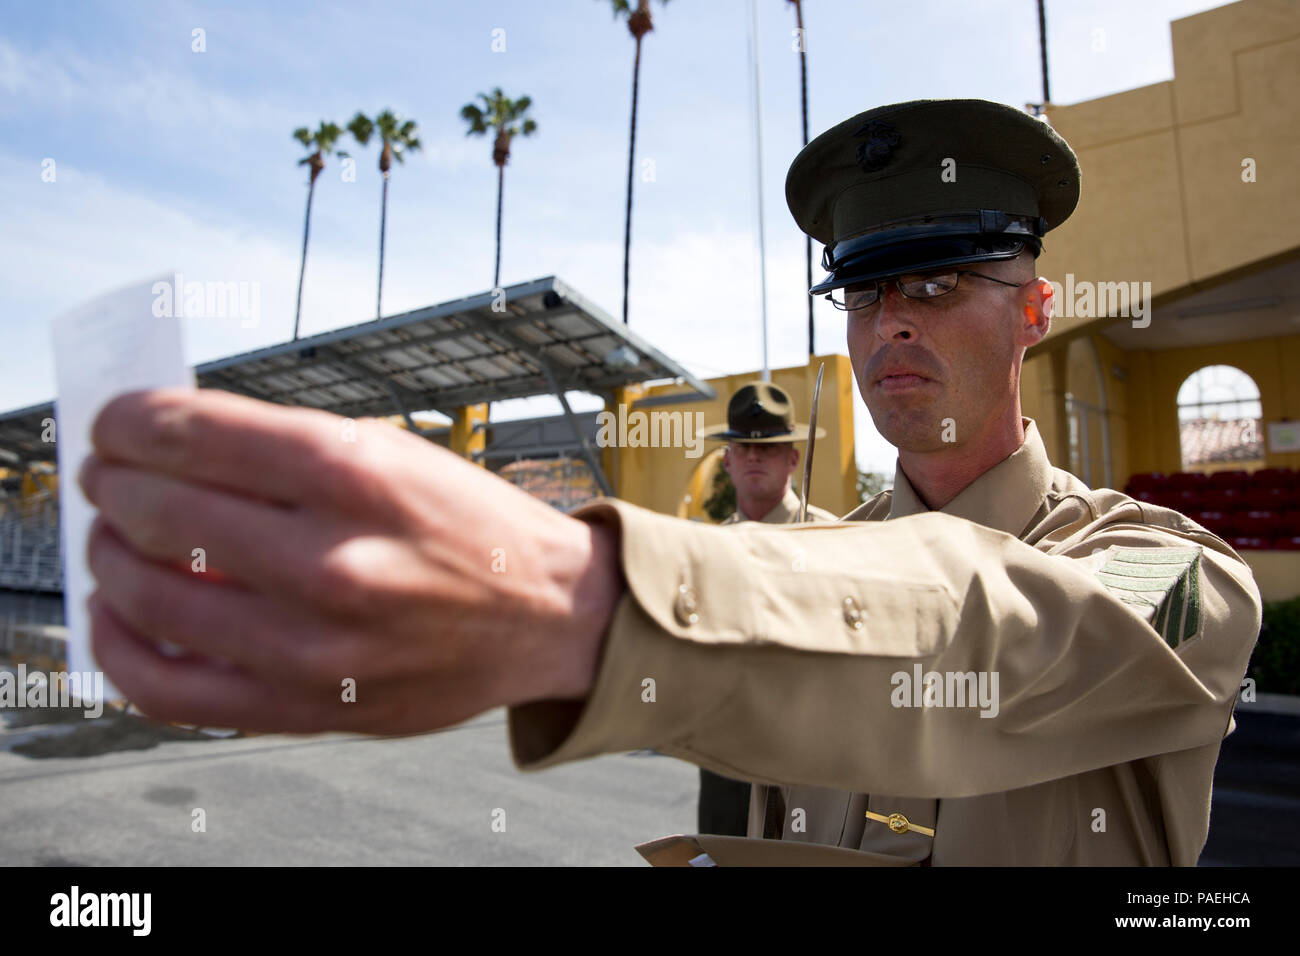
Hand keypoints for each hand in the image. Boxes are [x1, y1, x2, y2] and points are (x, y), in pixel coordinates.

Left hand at [78, 388, 621, 733]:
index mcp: (356, 473)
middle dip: (112, 483)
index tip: (114, 424)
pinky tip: (121, 614)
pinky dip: (122, 648)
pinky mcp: (309, 707)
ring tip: (115, 538)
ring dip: (108, 557)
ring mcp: (318, 645)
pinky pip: (170, 689)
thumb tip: (163, 447)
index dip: (125, 423)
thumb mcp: (391, 453)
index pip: (187, 434)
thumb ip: (280, 450)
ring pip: (148, 599)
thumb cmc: (468, 526)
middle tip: (110, 476)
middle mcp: (334, 558)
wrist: (547, 614)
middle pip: (156, 510)